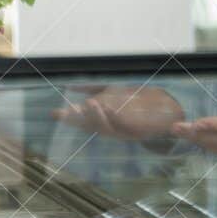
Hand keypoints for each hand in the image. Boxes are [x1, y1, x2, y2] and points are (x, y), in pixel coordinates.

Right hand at [54, 86, 184, 140]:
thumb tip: (70, 86)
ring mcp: (121, 131)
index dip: (68, 118)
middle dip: (79, 120)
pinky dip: (114, 117)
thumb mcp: (110, 93)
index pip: (81, 120)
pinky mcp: (135, 131)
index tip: (54, 113)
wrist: (161, 111)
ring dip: (97, 117)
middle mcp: (108, 128)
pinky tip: (109, 107)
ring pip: (105, 128)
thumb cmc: (133, 103)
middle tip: (69, 110)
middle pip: (90, 126)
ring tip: (90, 103)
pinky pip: (123, 125)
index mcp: (100, 119)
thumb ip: (91, 88)